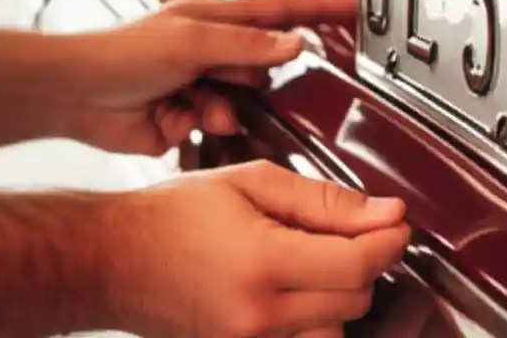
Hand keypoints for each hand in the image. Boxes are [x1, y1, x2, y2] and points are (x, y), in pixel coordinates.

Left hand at [58, 0, 354, 154]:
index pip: (278, 9)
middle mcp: (210, 51)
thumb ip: (247, 45)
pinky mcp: (187, 120)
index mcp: (213, 20)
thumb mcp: (191, 41)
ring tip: (197, 107)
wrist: (75, 97)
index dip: (317, 8)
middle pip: (261, 67)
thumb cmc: (119, 54)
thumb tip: (293, 44)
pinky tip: (177, 120)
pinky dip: (200, 125)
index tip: (352, 6)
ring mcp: (200, 86)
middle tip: (233, 83)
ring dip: (222, 107)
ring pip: (242, 102)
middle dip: (253, 80)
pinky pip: (218, 126)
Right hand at [100, 160, 408, 337]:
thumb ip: (322, 199)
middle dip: (365, 263)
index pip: (359, 264)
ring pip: (336, 329)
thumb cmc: (169, 217)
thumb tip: (382, 211)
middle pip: (355, 300)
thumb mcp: (249, 184)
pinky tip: (297, 289)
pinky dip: (314, 319)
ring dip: (342, 295)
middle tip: (352, 231)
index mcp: (264, 263)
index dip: (389, 240)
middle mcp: (260, 314)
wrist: (111, 259)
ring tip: (318, 260)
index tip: (396, 222)